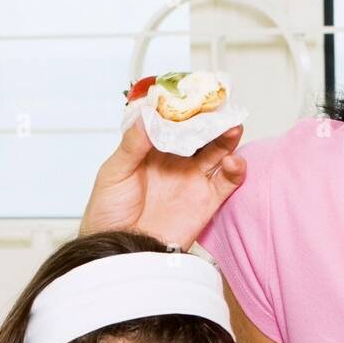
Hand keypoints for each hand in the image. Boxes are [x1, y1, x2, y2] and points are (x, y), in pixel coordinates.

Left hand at [80, 117, 245, 249]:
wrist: (119, 251)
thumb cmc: (107, 213)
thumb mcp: (114, 173)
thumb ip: (133, 145)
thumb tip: (149, 116)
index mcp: (152, 149)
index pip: (174, 120)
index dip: (186, 106)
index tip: (195, 91)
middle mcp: (176, 161)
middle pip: (201, 132)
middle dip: (213, 117)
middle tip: (221, 104)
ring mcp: (192, 180)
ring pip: (219, 151)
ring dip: (228, 136)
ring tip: (232, 126)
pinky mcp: (205, 202)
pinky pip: (228, 181)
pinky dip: (236, 169)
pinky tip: (234, 161)